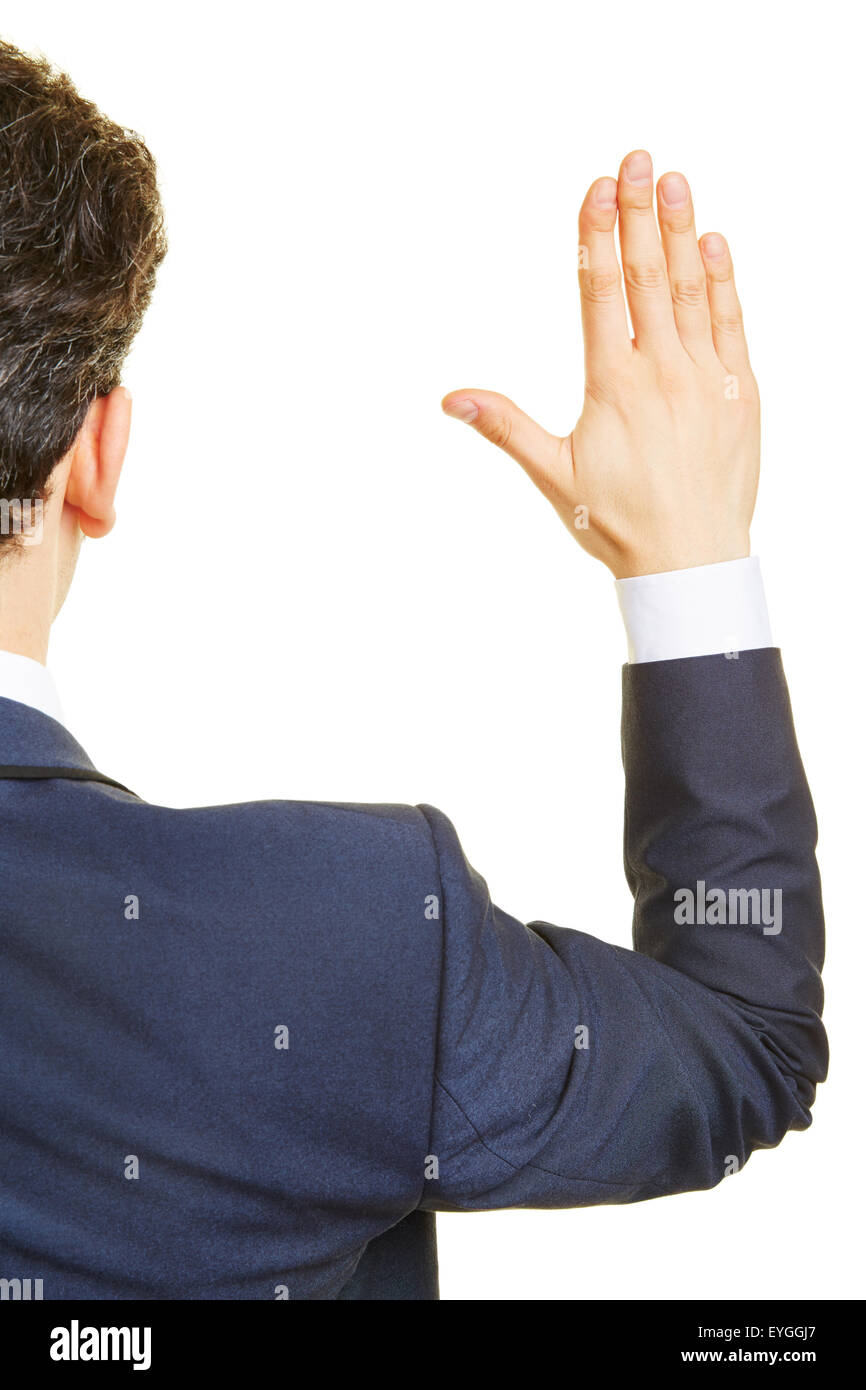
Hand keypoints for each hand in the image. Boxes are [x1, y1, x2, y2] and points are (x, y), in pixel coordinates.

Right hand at [442, 150, 758, 578]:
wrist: (692, 561)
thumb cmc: (617, 522)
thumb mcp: (553, 474)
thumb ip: (504, 426)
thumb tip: (450, 398)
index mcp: (614, 385)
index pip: (603, 292)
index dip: (599, 235)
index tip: (599, 186)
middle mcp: (663, 371)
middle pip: (648, 275)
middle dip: (640, 212)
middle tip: (638, 158)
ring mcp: (707, 377)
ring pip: (692, 290)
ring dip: (682, 232)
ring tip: (675, 181)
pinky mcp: (740, 392)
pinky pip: (731, 323)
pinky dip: (723, 281)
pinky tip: (714, 243)